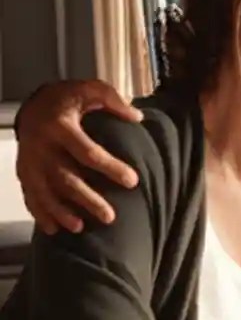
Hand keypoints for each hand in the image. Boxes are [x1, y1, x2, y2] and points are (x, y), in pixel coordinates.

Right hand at [16, 79, 140, 233]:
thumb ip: (113, 100)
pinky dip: (40, 213)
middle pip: (65, 179)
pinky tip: (54, 229)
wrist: (35, 103)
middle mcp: (41, 146)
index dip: (110, 168)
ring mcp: (29, 161)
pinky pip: (30, 195)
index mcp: (60, 126)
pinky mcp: (24, 171)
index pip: (88, 152)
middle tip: (110, 216)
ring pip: (44, 192)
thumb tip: (137, 117)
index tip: (132, 181)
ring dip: (61, 212)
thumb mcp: (90, 90)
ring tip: (80, 227)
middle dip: (87, 200)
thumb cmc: (68, 99)